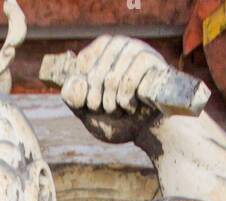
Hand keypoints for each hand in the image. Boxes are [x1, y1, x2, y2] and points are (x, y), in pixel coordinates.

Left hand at [54, 36, 206, 144]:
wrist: (146, 131)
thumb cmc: (116, 119)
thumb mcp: (87, 110)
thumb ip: (73, 96)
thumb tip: (75, 84)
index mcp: (101, 49)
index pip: (82, 64)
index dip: (85, 90)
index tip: (92, 104)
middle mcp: (119, 44)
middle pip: (96, 74)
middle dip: (99, 102)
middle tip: (109, 110)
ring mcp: (137, 50)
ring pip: (112, 79)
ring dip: (113, 105)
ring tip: (122, 109)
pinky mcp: (152, 61)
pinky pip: (129, 83)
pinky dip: (127, 102)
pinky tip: (134, 106)